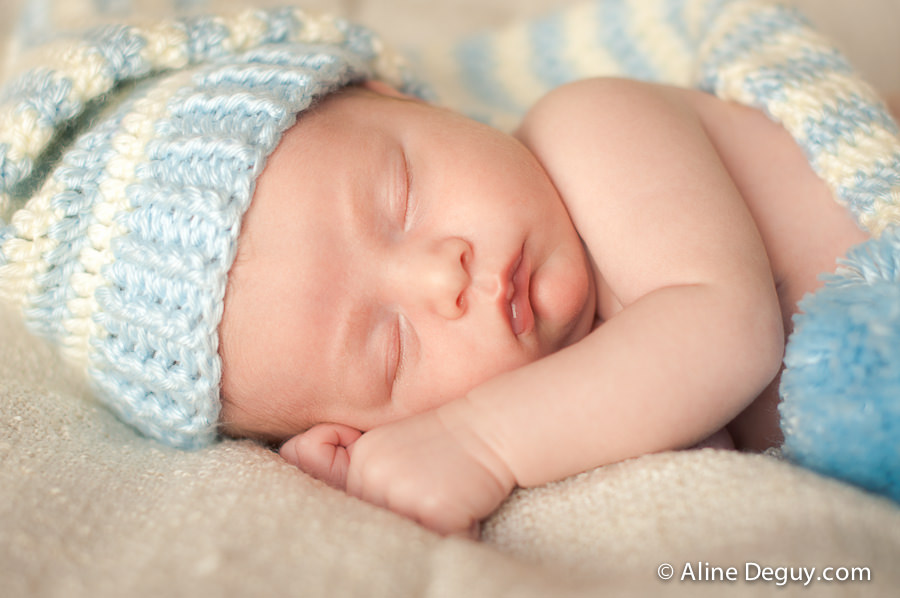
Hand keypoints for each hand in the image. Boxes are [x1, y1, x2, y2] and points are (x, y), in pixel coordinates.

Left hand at [280, 401, 515, 536]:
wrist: (494, 427)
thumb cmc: (453, 442)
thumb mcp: (400, 448)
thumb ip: (378, 477)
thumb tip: (371, 516)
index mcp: (365, 457)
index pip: (360, 505)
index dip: (392, 508)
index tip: (419, 493)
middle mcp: (375, 473)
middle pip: (381, 523)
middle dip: (410, 520)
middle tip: (439, 498)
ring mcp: (402, 491)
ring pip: (406, 535)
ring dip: (430, 528)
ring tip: (452, 502)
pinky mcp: (433, 508)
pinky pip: (436, 540)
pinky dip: (455, 532)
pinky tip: (466, 509)